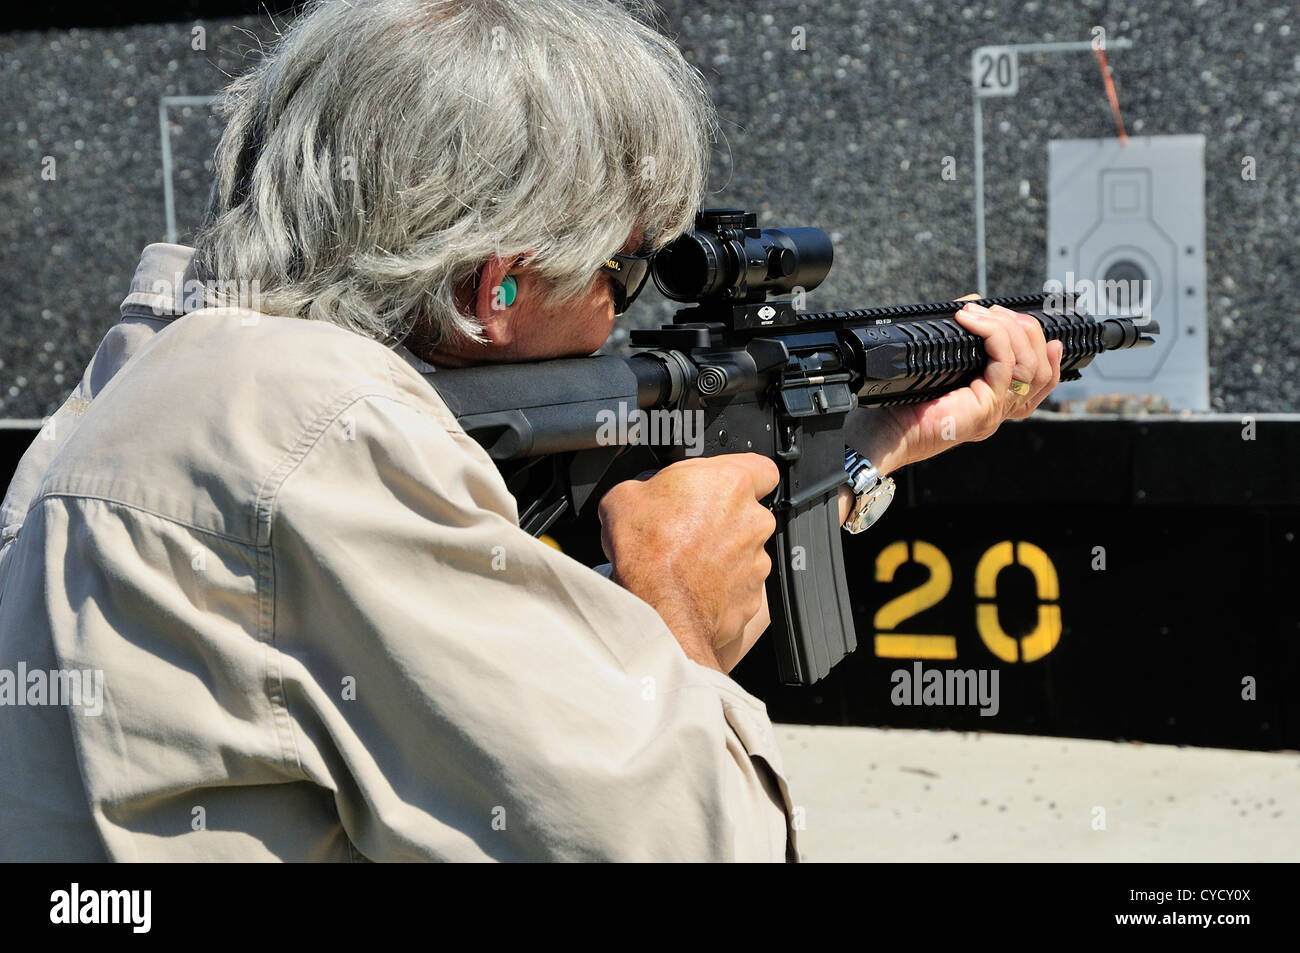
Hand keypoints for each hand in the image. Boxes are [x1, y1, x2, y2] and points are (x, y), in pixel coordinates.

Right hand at [598, 454, 778, 672]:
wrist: (657, 610)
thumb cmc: (646, 553)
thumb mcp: (624, 496)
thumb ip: (648, 485)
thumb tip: (645, 493)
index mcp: (730, 483)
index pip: (762, 468)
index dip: (743, 477)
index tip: (724, 486)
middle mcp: (752, 519)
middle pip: (748, 513)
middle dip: (724, 519)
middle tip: (688, 528)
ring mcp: (757, 560)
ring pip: (745, 551)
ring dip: (723, 554)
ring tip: (686, 563)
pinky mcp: (754, 596)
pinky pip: (741, 585)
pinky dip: (723, 586)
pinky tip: (693, 587)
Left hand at [845, 295, 1062, 473]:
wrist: (880, 434)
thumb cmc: (898, 405)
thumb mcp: (936, 364)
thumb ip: (959, 339)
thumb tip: (972, 304)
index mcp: (990, 405)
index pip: (1038, 384)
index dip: (1048, 358)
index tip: (1043, 331)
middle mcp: (997, 411)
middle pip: (1040, 371)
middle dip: (1027, 332)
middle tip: (998, 311)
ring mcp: (994, 412)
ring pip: (1029, 366)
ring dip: (1009, 328)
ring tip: (981, 313)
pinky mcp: (984, 408)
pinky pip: (1005, 363)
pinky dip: (993, 334)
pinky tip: (971, 320)